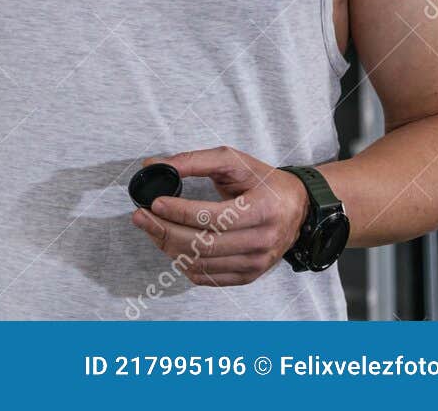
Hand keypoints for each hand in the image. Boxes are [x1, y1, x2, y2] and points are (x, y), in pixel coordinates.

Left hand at [129, 146, 309, 286]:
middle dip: (165, 231)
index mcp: (263, 209)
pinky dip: (183, 264)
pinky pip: (208, 277)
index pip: (215, 217)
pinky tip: (171, 246)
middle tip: (141, 217)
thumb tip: (153, 165)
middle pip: (204, 244)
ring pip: (202, 263)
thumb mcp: (232, 160)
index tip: (154, 202)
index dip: (180, 211)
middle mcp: (263, 241)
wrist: (296, 207)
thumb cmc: (262, 181)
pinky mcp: (249, 275)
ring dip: (169, 247)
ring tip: (151, 228)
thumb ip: (193, 160)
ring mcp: (257, 263)